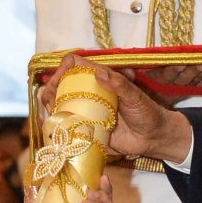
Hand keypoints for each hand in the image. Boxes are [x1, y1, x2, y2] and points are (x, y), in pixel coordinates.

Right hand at [39, 55, 191, 164]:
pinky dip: (56, 127)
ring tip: (48, 118)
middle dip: (48, 91)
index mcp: (100, 79)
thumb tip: (99, 72)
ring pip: (58, 105)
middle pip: (60, 85)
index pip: (73, 64)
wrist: (153, 138)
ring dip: (48, 109)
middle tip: (49, 104)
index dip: (62, 69)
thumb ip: (120, 84)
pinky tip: (52, 131)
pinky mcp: (86, 128)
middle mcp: (89, 93)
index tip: (57, 82)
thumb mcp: (136, 97)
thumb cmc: (148, 113)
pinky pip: (66, 126)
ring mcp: (86, 110)